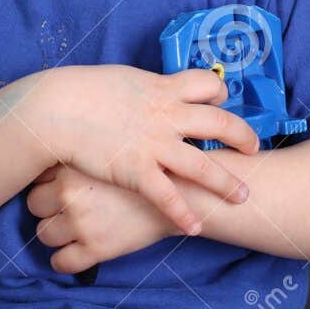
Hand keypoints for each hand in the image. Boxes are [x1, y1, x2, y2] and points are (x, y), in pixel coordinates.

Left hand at [26, 163, 176, 273]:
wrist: (180, 197)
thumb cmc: (144, 174)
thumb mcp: (107, 156)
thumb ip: (79, 157)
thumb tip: (48, 158)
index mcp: (71, 166)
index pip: (36, 177)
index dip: (48, 183)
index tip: (58, 186)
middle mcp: (69, 193)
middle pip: (34, 204)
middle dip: (47, 209)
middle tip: (65, 209)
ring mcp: (80, 222)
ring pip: (43, 234)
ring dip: (54, 234)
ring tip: (71, 231)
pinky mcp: (95, 248)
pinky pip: (61, 262)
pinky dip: (63, 261)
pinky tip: (73, 254)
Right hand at [34, 64, 258, 235]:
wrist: (56, 108)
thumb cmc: (81, 91)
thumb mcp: (121, 79)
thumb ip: (143, 89)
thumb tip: (151, 90)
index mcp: (162, 89)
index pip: (207, 84)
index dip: (220, 92)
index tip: (222, 100)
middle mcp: (166, 116)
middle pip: (220, 123)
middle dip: (242, 136)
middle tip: (253, 149)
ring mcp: (154, 144)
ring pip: (204, 166)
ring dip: (226, 183)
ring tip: (242, 196)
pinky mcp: (137, 170)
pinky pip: (168, 197)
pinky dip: (184, 214)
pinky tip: (196, 228)